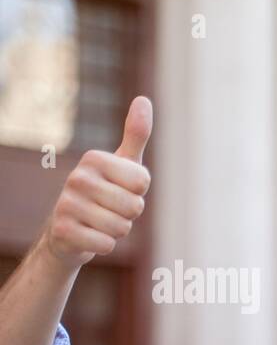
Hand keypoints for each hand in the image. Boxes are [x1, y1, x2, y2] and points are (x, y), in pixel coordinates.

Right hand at [42, 95, 152, 267]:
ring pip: (122, 228)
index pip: (143, 183)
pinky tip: (90, 235)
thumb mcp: (123, 164)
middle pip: (135, 207)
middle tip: (110, 209)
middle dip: (129, 215)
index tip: (121, 189)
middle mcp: (77, 177)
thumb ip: (136, 135)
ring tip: (100, 222)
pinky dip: (105, 245)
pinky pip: (107, 245)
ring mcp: (67, 204)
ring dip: (118, 230)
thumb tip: (144, 99)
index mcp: (94, 159)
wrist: (69, 229)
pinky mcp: (64, 231)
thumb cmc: (105, 193)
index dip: (138, 192)